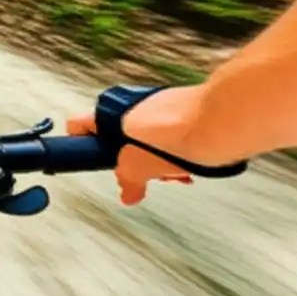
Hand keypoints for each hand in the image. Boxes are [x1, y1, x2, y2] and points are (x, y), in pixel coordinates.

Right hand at [66, 86, 206, 205]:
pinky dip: (175, 148)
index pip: (78, 127)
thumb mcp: (138, 168)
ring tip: (174, 173)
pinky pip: (168, 132)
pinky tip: (188, 163)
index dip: (80, 146)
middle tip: (145, 176)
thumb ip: (127, 181)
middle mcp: (129, 103)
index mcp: (110, 113)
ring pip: (146, 137)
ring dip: (157, 158)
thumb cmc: (175, 135)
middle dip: (132, 161)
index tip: (91, 161)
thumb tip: (127, 193)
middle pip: (118, 137)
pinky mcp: (179, 106)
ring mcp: (155, 103)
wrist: (218, 122)